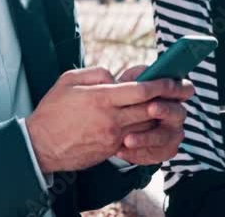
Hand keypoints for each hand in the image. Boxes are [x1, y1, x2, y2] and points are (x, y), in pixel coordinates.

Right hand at [26, 67, 187, 173]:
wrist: (40, 145)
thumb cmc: (52, 110)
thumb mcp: (68, 80)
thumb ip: (97, 73)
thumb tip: (116, 76)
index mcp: (101, 98)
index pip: (141, 90)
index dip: (162, 83)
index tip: (174, 77)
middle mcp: (111, 119)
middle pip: (150, 109)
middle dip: (170, 99)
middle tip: (184, 90)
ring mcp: (112, 137)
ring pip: (147, 126)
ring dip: (161, 115)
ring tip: (171, 103)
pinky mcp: (111, 150)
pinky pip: (136, 139)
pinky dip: (146, 130)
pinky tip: (150, 121)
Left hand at [112, 65, 193, 165]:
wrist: (115, 126)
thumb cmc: (124, 99)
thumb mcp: (126, 84)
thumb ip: (132, 77)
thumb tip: (132, 74)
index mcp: (171, 94)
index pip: (184, 89)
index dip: (178, 88)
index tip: (168, 85)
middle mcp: (175, 114)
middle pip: (178, 112)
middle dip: (165, 110)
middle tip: (151, 108)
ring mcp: (171, 134)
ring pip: (164, 138)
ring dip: (146, 138)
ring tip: (127, 139)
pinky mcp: (163, 151)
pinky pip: (155, 155)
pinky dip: (137, 154)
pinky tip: (121, 151)